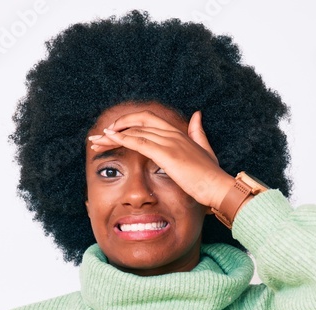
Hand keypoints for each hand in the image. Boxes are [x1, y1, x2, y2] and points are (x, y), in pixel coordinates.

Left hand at [88, 109, 235, 209]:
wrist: (219, 187)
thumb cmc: (211, 176)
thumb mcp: (205, 150)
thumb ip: (197, 132)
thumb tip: (197, 115)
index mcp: (179, 133)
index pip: (148, 122)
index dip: (129, 125)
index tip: (114, 134)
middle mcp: (172, 133)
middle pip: (137, 123)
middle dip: (116, 127)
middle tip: (99, 138)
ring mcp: (169, 142)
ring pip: (134, 132)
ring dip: (112, 136)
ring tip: (95, 142)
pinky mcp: (166, 153)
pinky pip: (139, 142)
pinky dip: (122, 139)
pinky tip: (109, 139)